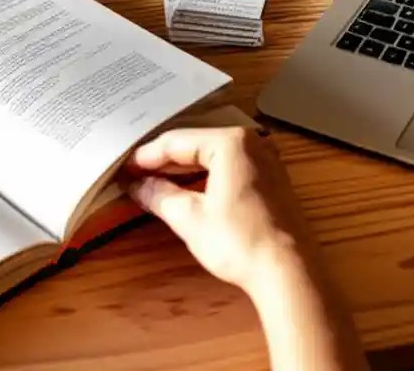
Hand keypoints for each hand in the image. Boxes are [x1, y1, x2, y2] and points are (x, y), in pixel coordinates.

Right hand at [127, 127, 367, 370]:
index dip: (147, 156)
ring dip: (186, 169)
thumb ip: (159, 195)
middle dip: (165, 161)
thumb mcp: (189, 217)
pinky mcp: (272, 180)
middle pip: (197, 144)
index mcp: (231, 142)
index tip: (126, 168)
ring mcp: (266, 161)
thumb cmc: (240, 242)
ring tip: (157, 182)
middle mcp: (253, 143)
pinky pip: (231, 167)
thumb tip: (138, 186)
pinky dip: (207, 176)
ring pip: (214, 156)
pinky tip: (189, 190)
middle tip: (137, 174)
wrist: (287, 271)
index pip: (177, 141)